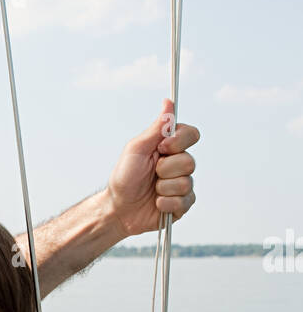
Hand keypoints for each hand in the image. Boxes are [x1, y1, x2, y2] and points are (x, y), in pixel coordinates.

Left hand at [107, 97, 199, 238]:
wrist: (118, 209)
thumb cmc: (124, 177)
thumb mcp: (137, 148)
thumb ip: (157, 128)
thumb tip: (168, 102)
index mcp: (170, 147)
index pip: (191, 135)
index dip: (179, 142)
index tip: (161, 147)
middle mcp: (178, 165)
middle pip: (190, 161)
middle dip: (166, 169)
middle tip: (151, 173)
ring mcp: (181, 185)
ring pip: (186, 183)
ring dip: (163, 187)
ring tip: (152, 190)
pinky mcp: (181, 205)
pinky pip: (184, 201)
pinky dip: (166, 203)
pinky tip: (156, 203)